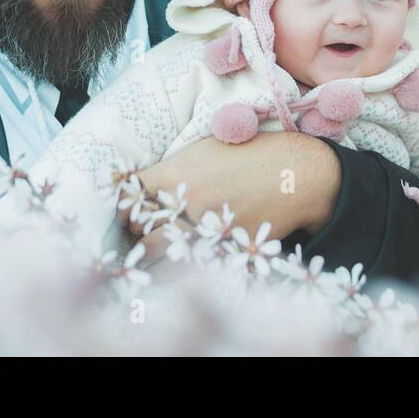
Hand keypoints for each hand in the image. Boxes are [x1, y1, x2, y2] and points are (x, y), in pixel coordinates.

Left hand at [128, 133, 341, 259]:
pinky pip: (189, 268)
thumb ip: (175, 167)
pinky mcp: (221, 251)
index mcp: (175, 174)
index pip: (127, 196)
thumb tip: (150, 183)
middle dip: (137, 234)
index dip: (122, 206)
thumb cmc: (252, 152)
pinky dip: (182, 270)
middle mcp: (183, 204)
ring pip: (159, 256)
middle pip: (139, 231)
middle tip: (142, 234)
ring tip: (155, 255)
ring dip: (153, 257)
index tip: (126, 211)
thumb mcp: (207, 147)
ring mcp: (201, 230)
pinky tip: (182, 267)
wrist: (296, 174)